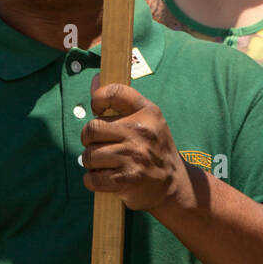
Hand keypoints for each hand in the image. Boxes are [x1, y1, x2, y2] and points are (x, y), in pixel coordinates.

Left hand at [81, 81, 188, 213]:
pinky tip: (103, 177)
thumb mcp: (147, 119)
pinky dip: (92, 180)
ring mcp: (133, 157)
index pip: (115, 92)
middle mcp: (140, 132)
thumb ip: (120, 100)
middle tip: (98, 144)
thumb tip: (95, 78)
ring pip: (89, 155)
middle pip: (92, 128)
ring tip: (103, 163)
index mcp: (147, 113)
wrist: (173, 184)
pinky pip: (92, 178)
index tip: (97, 108)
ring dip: (91, 162)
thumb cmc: (154, 147)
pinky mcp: (126, 180)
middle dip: (89, 139)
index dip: (98, 98)